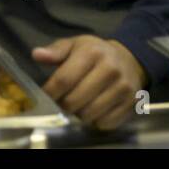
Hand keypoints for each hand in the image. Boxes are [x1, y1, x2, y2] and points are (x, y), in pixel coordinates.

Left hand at [32, 35, 148, 130]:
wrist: (129, 60)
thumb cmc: (95, 53)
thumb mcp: (75, 45)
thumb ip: (55, 51)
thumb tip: (37, 54)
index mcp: (92, 53)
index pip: (64, 79)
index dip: (50, 92)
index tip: (45, 96)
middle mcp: (110, 70)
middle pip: (75, 100)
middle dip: (63, 105)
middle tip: (61, 102)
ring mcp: (123, 88)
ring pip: (89, 114)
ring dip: (78, 114)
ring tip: (77, 105)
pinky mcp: (131, 104)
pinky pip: (105, 123)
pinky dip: (95, 121)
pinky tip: (93, 110)